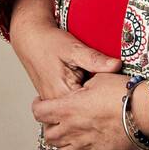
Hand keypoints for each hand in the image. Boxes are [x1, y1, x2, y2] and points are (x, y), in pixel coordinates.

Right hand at [9, 0, 123, 101]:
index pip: (90, 106)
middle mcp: (56, 102)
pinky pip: (70, 104)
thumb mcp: (75, 49)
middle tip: (110, 88)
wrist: (31, 39)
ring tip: (98, 88)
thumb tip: (117, 66)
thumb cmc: (50, 43)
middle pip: (84, 110)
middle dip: (99, 102)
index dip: (106, 98)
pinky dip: (81, 98)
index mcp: (63, 93)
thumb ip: (95, 60)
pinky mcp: (53, 97)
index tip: (116, 90)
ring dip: (90, 101)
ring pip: (77, 108)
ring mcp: (53, 101)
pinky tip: (88, 87)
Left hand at [33, 73, 143, 149]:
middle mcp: (72, 131)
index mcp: (68, 109)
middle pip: (49, 136)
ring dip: (66, 143)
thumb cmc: (124, 92)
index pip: (39, 112)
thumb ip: (85, 87)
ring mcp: (85, 147)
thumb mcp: (100, 79)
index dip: (39, 106)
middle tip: (60, 119)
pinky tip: (92, 146)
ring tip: (76, 133)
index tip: (44, 103)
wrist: (146, 112)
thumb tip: (84, 90)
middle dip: (51, 127)